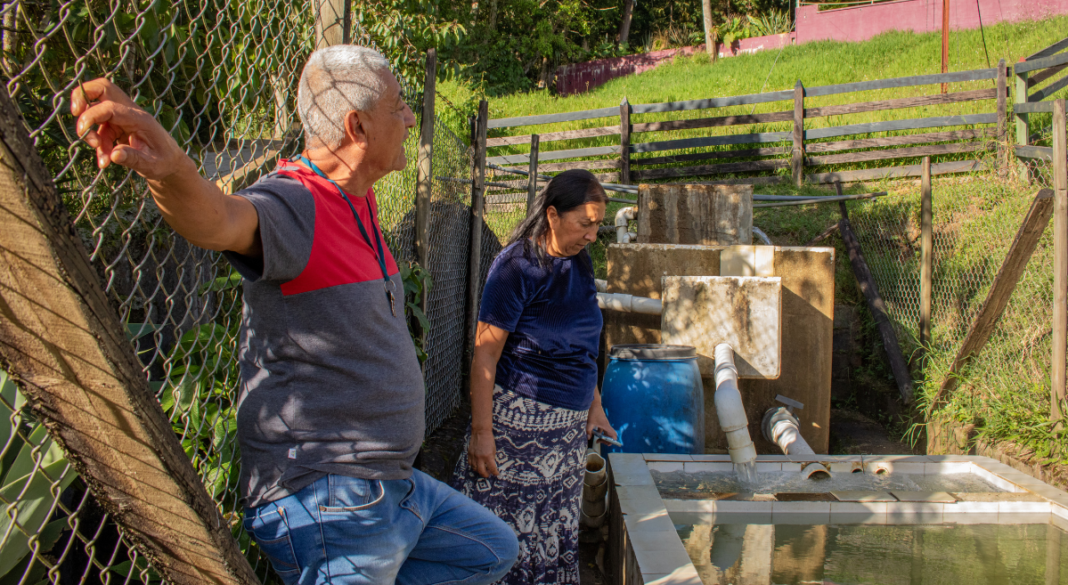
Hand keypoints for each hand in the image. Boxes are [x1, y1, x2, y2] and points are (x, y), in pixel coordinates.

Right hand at [71, 78, 187, 179]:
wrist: (170, 164)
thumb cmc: (164, 162)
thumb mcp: (152, 165)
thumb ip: (134, 159)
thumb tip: (114, 155)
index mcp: (139, 118)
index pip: (110, 106)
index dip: (92, 115)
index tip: (82, 132)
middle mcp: (130, 113)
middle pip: (102, 88)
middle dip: (82, 96)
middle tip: (74, 113)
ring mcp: (122, 118)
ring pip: (96, 115)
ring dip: (92, 135)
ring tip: (104, 159)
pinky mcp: (117, 127)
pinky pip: (100, 130)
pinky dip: (98, 145)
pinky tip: (105, 162)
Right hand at [468, 428, 498, 477]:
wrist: (480, 432)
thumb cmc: (489, 440)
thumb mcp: (494, 450)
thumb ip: (492, 458)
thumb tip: (491, 465)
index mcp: (488, 456)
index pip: (492, 468)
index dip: (495, 472)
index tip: (496, 473)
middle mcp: (480, 458)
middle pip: (481, 471)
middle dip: (485, 475)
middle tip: (488, 474)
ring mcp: (473, 456)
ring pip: (475, 468)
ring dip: (479, 471)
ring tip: (483, 470)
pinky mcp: (469, 454)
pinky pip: (470, 463)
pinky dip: (473, 466)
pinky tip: (477, 465)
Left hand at [586, 403, 616, 443]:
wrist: (594, 404)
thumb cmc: (593, 413)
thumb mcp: (590, 423)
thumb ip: (589, 431)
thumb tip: (588, 438)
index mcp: (606, 426)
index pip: (613, 435)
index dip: (612, 441)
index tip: (606, 443)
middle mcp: (607, 426)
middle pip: (611, 435)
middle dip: (607, 440)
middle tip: (600, 442)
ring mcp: (605, 424)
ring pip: (607, 433)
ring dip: (603, 437)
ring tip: (597, 439)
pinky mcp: (602, 422)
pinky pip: (603, 429)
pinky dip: (600, 433)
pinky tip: (594, 433)